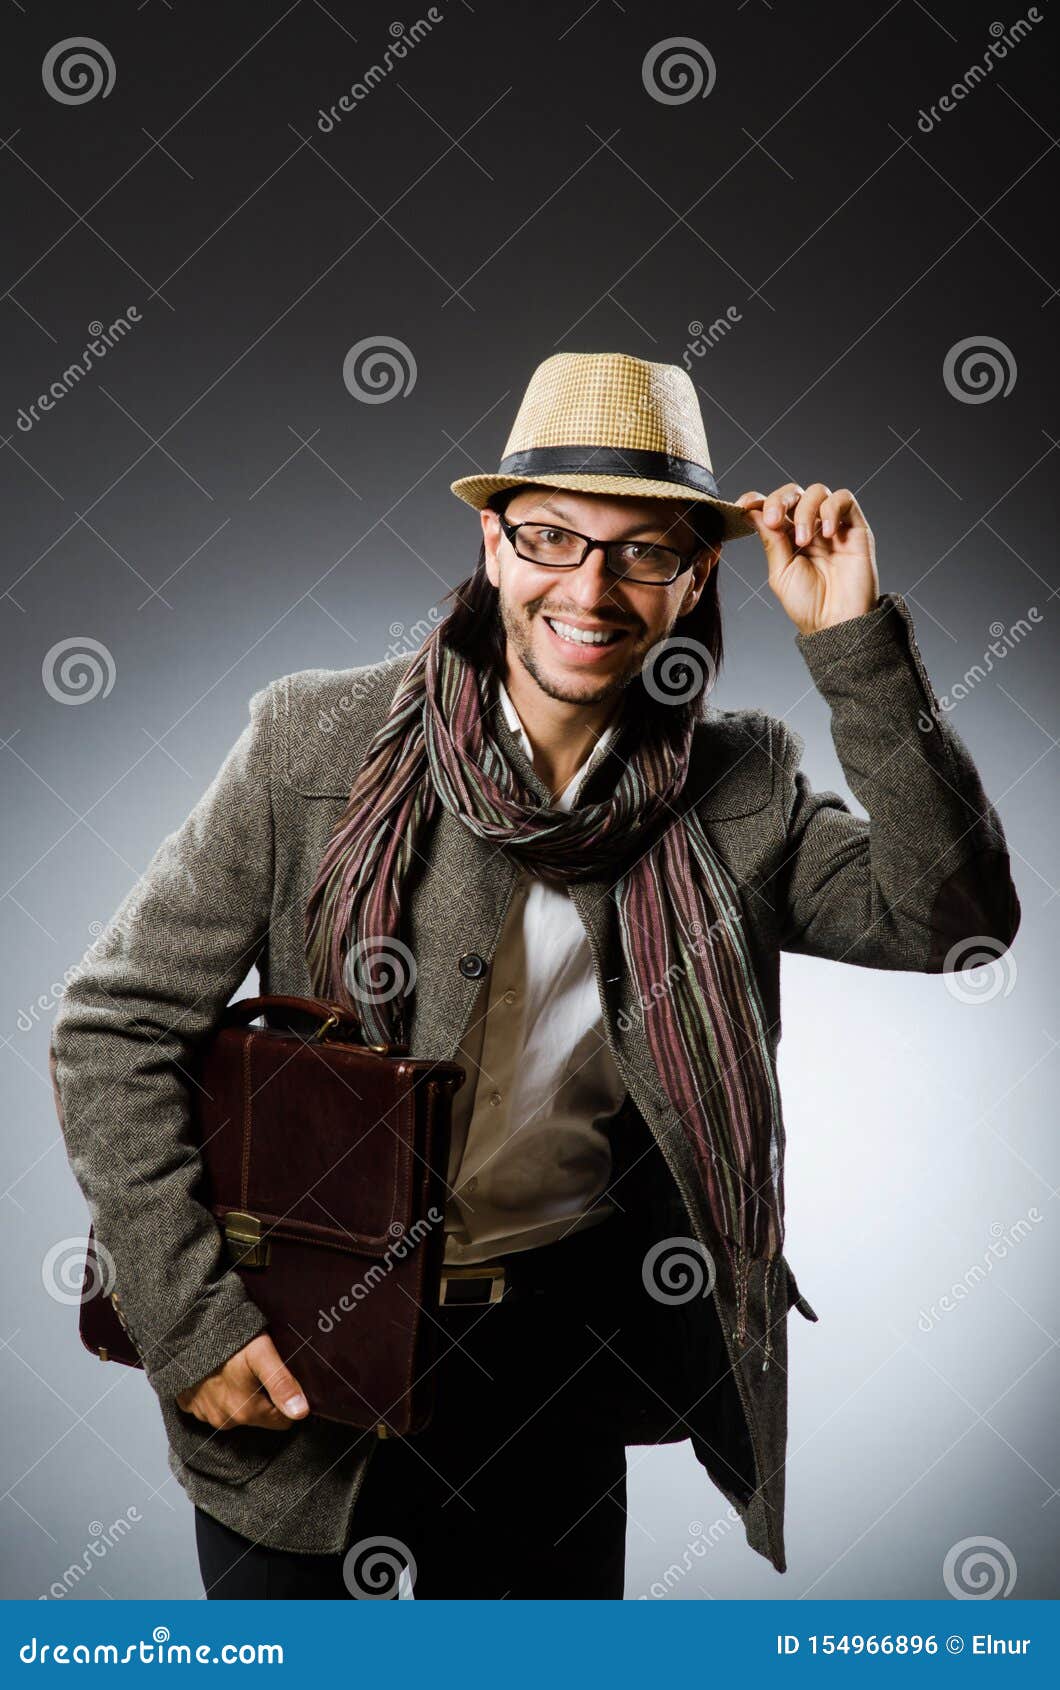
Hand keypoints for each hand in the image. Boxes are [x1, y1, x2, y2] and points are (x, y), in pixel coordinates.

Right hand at [175, 1332, 308, 1431]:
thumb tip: (301, 1412)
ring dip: (239, 1395)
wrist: (186, 1331)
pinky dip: (216, 1393)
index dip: (286, 1401)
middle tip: (258, 1369)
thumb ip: (282, 1384)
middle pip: (259, 1416)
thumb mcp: (261, 1354)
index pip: (282, 1421)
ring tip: (237, 1368)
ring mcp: (205, 1414)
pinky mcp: (189, 1405)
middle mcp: (225, 1420)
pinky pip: (211, 1406)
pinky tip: (217, 1373)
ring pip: (235, 1412)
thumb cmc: (227, 1339)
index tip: (282, 1380)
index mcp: (246, 1412)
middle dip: (263, 1397)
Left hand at [736, 482, 878, 634]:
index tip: (743, 505)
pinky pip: (845, 499)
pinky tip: (827, 532)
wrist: (837, 623)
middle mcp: (810, 527)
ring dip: (806, 510)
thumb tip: (751, 512)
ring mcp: (833, 526)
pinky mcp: (856, 528)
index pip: (773, 507)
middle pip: (794, 493)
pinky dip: (832, 509)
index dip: (757, 499)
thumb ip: (770, 540)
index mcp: (788, 537)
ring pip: (818, 492)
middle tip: (773, 520)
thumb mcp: (781, 571)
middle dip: (779, 500)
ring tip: (804, 541)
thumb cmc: (809, 605)